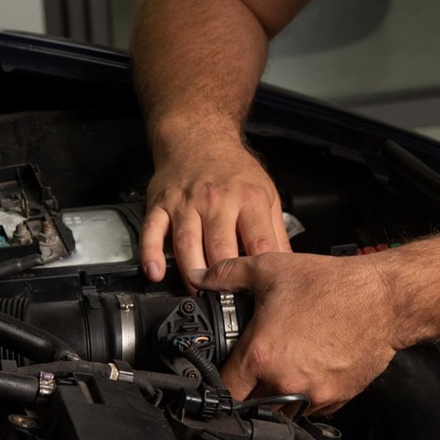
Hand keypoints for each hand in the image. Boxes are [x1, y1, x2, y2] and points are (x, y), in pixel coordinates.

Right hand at [141, 141, 289, 288]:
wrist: (198, 137)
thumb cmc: (234, 170)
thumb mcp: (267, 194)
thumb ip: (276, 232)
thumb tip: (289, 267)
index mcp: (248, 199)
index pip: (258, 241)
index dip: (260, 271)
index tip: (260, 295)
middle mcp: (217, 200)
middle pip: (220, 247)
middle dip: (223, 278)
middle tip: (225, 303)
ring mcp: (186, 203)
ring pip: (187, 243)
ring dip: (191, 272)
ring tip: (197, 294)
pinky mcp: (161, 204)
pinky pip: (152, 231)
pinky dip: (151, 253)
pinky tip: (154, 272)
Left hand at [190, 251, 401, 414]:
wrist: (384, 299)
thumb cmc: (332, 285)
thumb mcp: (270, 269)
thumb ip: (227, 274)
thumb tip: (199, 275)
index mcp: (261, 355)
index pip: (224, 389)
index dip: (217, 384)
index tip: (220, 377)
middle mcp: (284, 382)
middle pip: (250, 406)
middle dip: (246, 393)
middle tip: (249, 373)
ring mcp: (312, 394)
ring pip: (280, 413)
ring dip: (274, 399)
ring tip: (279, 372)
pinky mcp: (336, 399)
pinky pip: (310, 410)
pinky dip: (304, 397)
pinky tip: (307, 372)